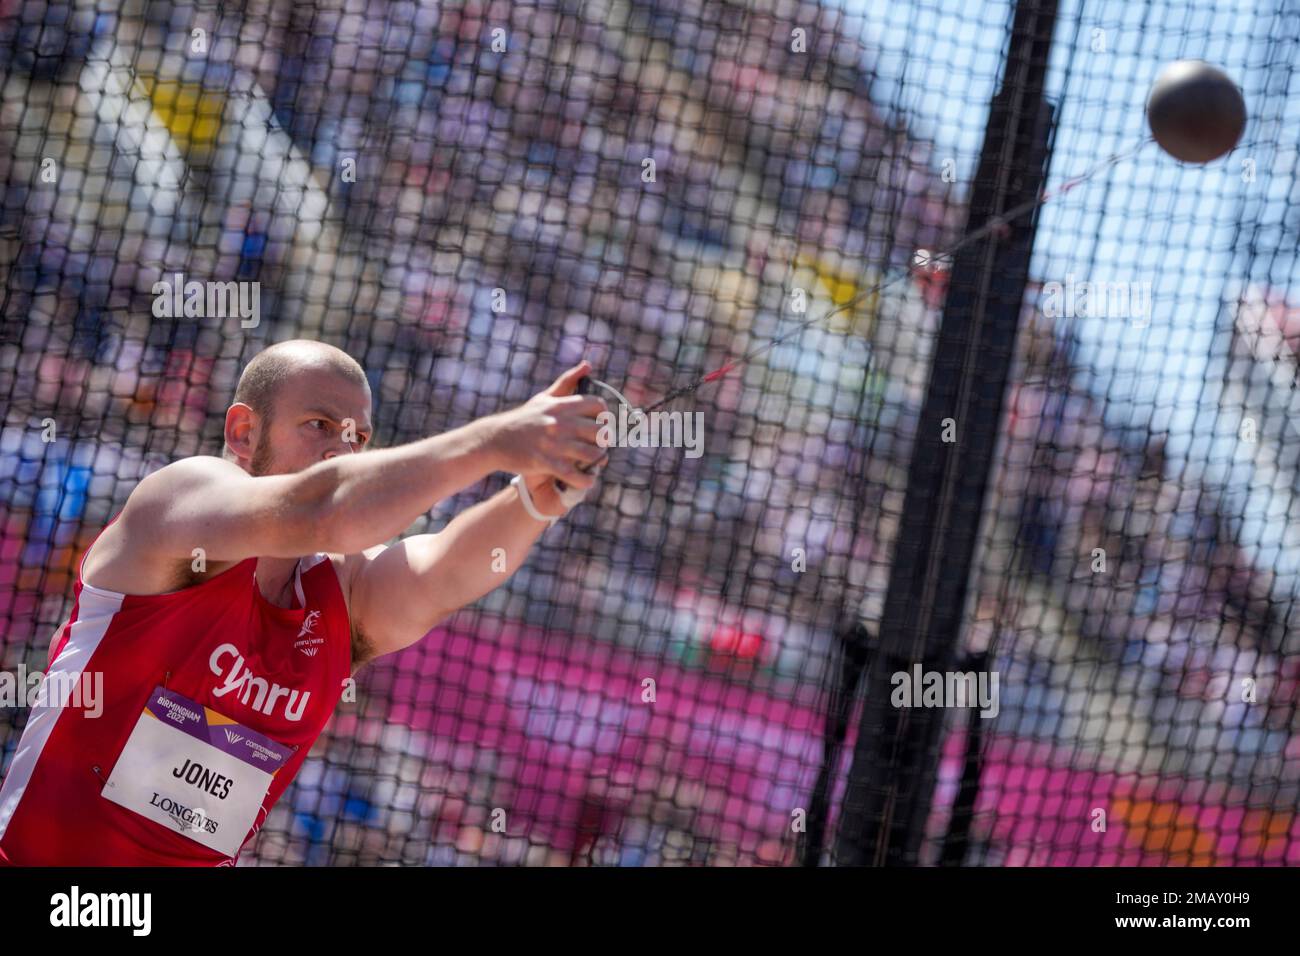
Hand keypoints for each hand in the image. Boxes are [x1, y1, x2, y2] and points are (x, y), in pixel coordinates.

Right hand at [484, 361, 608, 487]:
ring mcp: (554, 443)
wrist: (495, 439)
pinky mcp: (546, 462)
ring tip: (593, 462)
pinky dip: (586, 480)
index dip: (604, 415)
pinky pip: (575, 474)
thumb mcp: (544, 397)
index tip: (599, 424)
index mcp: (561, 405)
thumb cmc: (524, 418)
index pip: (598, 405)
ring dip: (597, 461)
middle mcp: (560, 422)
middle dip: (604, 440)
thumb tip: (588, 364)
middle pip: (600, 431)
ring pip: (592, 454)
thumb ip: (568, 381)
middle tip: (598, 446)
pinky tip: (586, 479)